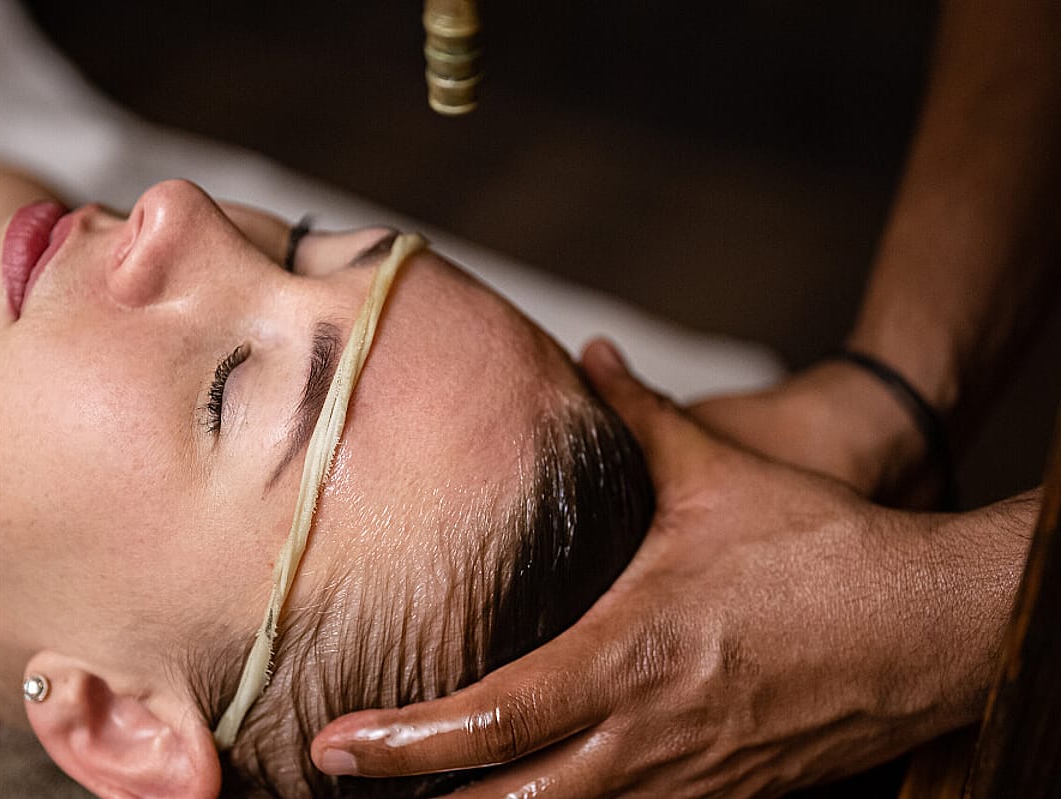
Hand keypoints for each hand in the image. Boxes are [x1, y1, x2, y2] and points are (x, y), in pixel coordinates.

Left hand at [309, 341, 999, 797]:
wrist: (930, 628)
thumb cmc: (822, 551)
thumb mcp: (720, 476)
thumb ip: (642, 418)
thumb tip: (594, 357)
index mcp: (630, 652)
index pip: (495, 718)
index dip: (404, 741)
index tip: (336, 744)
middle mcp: (649, 736)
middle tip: (350, 784)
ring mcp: (688, 784)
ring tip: (425, 792)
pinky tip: (532, 794)